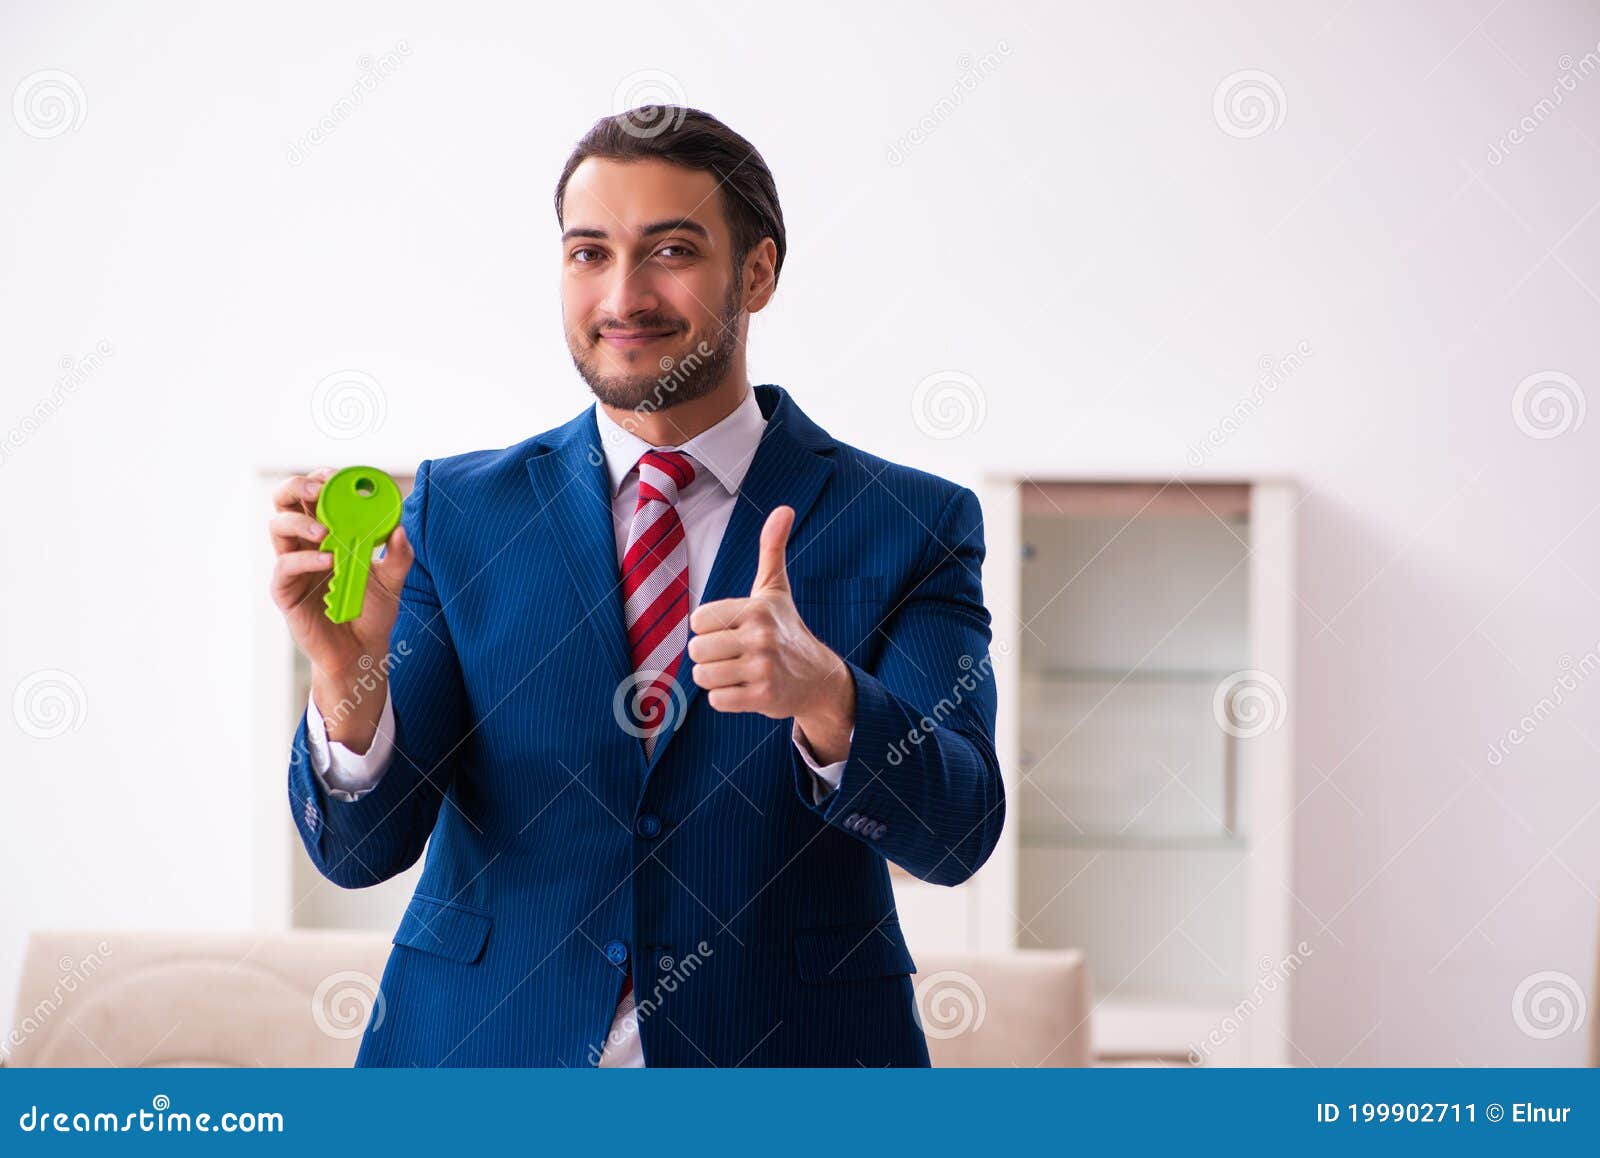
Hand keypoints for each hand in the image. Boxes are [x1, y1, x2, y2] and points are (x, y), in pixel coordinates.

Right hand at [268, 467, 412, 750]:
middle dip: (298, 487)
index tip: (337, 474)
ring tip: (326, 529)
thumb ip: (399, 557)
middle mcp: (305, 544)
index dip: (321, 479)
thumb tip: (401, 530)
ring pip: (277, 527)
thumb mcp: (394, 582)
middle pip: (285, 502)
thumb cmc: (373, 612)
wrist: (363, 652)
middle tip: (320, 488)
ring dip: (300, 521)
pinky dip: (306, 559)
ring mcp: (293, 566)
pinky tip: (328, 560)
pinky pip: (285, 567)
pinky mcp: (286, 591)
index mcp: (327, 534)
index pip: (315, 496)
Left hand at [687, 506, 855, 762]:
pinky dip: (726, 698)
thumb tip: (784, 508)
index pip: (698, 620)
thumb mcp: (776, 589)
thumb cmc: (786, 629)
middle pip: (696, 650)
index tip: (731, 630)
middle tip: (733, 654)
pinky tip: (746, 688)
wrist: (818, 678)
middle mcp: (760, 637)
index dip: (709, 628)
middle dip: (709, 656)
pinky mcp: (763, 697)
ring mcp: (763, 669)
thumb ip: (772, 548)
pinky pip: (717, 700)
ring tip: (738, 671)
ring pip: (703, 677)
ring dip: (716, 678)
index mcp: (756, 609)